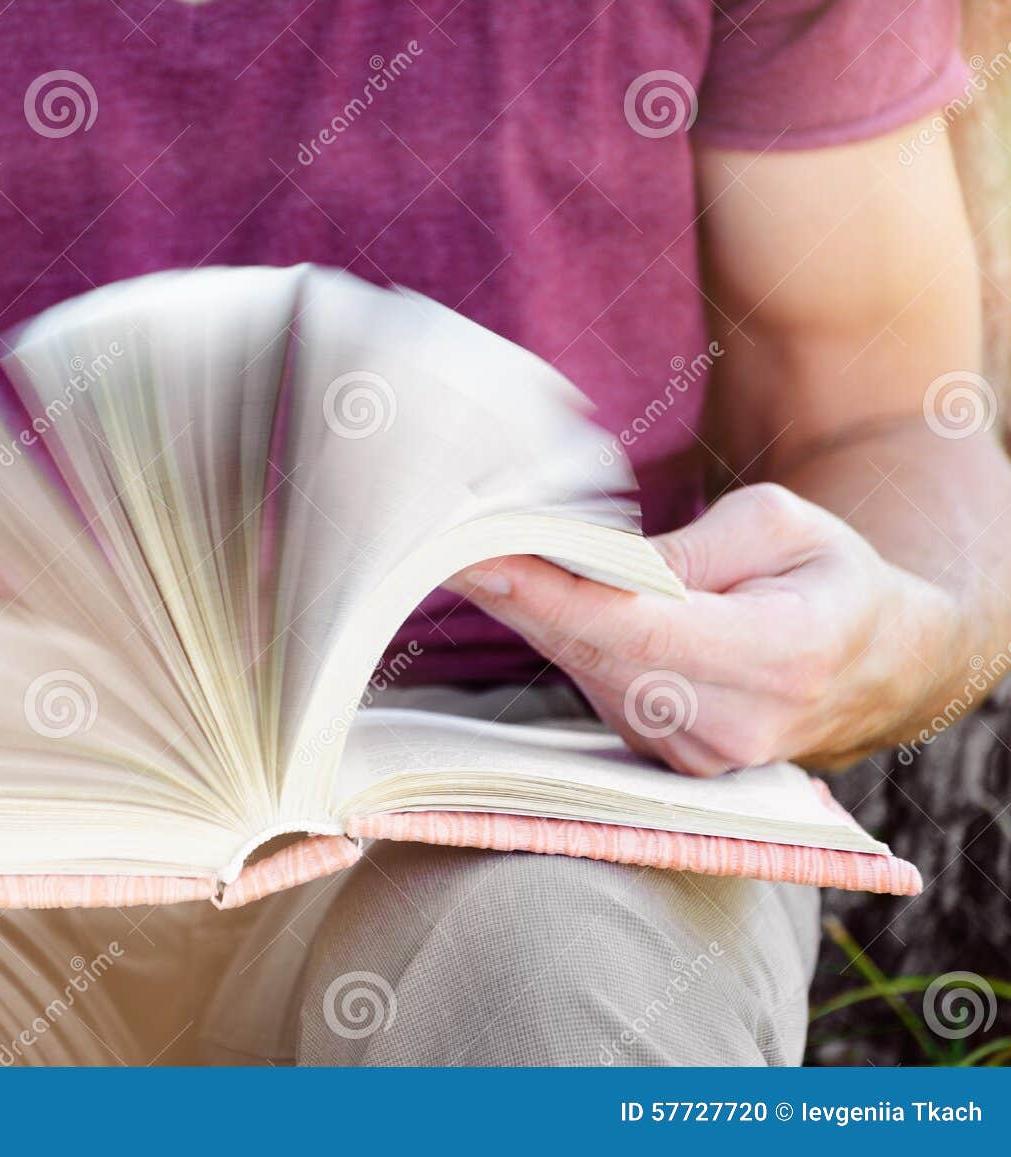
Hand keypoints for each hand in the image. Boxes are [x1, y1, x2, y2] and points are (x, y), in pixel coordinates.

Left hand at [453, 484, 965, 775]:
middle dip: (516, 598)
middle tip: (445, 545)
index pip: (638, 629)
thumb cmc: (831, 578)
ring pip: (587, 674)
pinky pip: (597, 688)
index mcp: (781, 656)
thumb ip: (695, 549)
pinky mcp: (667, 754)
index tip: (483, 558)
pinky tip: (523, 596)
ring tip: (471, 558)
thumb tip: (606, 568)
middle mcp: (735, 723)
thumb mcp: (784, 526)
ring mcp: (698, 754)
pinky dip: (558, 640)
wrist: (880, 665)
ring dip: (526, 618)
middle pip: (595, 656)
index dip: (551, 595)